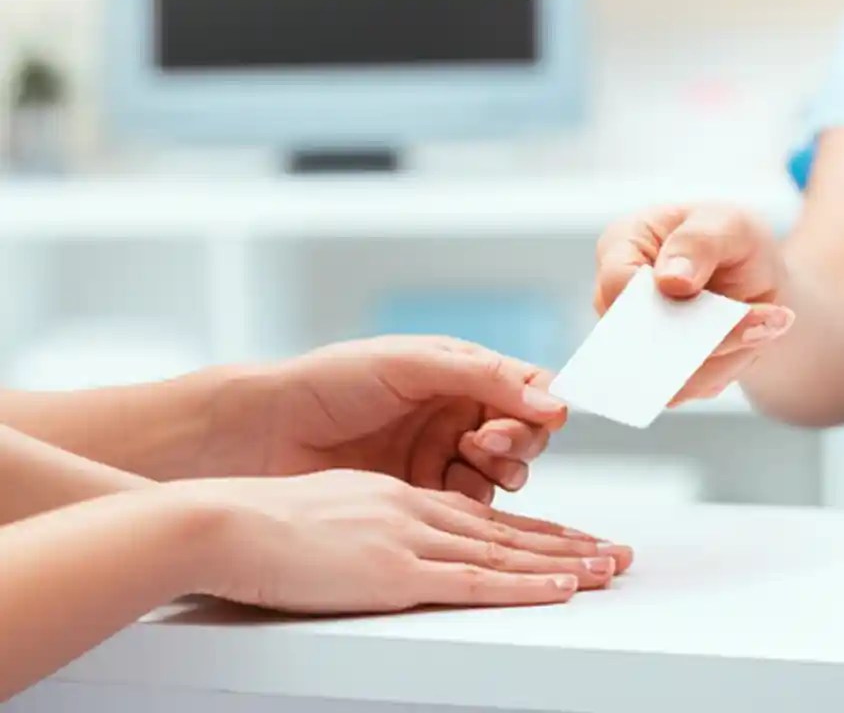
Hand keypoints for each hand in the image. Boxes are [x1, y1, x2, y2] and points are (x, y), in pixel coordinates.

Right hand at [176, 470, 633, 613]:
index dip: (533, 533)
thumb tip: (379, 548)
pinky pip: (476, 580)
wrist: (224, 520)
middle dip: (569, 546)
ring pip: (505, 554)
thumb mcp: (328, 514)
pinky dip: (524, 585)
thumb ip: (366, 528)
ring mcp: (411, 539)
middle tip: (616, 555)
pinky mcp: (397, 570)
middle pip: (508, 534)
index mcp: (400, 498)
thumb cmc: (258, 522)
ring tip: (609, 571)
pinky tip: (561, 589)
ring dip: (564, 564)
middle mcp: (417, 512)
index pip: (484, 519)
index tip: (573, 542)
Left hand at [204, 337, 568, 503]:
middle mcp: (455, 414)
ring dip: (498, 471)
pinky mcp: (423, 498)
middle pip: (524, 435)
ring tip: (466, 462)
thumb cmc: (328, 381)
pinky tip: (450, 492)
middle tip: (484, 442)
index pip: (528, 389)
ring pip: (503, 474)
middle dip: (516, 441)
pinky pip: (471, 507)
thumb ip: (484, 377)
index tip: (531, 419)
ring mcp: (441, 457)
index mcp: (458, 373)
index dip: (538, 406)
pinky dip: (472, 502)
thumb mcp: (413, 363)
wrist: (263, 433)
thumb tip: (552, 400)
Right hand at [594, 206, 795, 404]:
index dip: (650, 299)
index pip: (616, 283)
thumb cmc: (731, 238)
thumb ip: (698, 243)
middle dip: (698, 338)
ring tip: (765, 322)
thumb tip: (670, 281)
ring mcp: (639, 339)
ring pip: (669, 373)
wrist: (755, 275)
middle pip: (640, 339)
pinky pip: (693, 386)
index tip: (693, 293)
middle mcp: (620, 299)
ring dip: (723, 354)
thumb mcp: (727, 222)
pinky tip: (755, 337)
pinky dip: (730, 366)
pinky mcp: (664, 372)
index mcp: (622, 246)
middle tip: (758, 324)